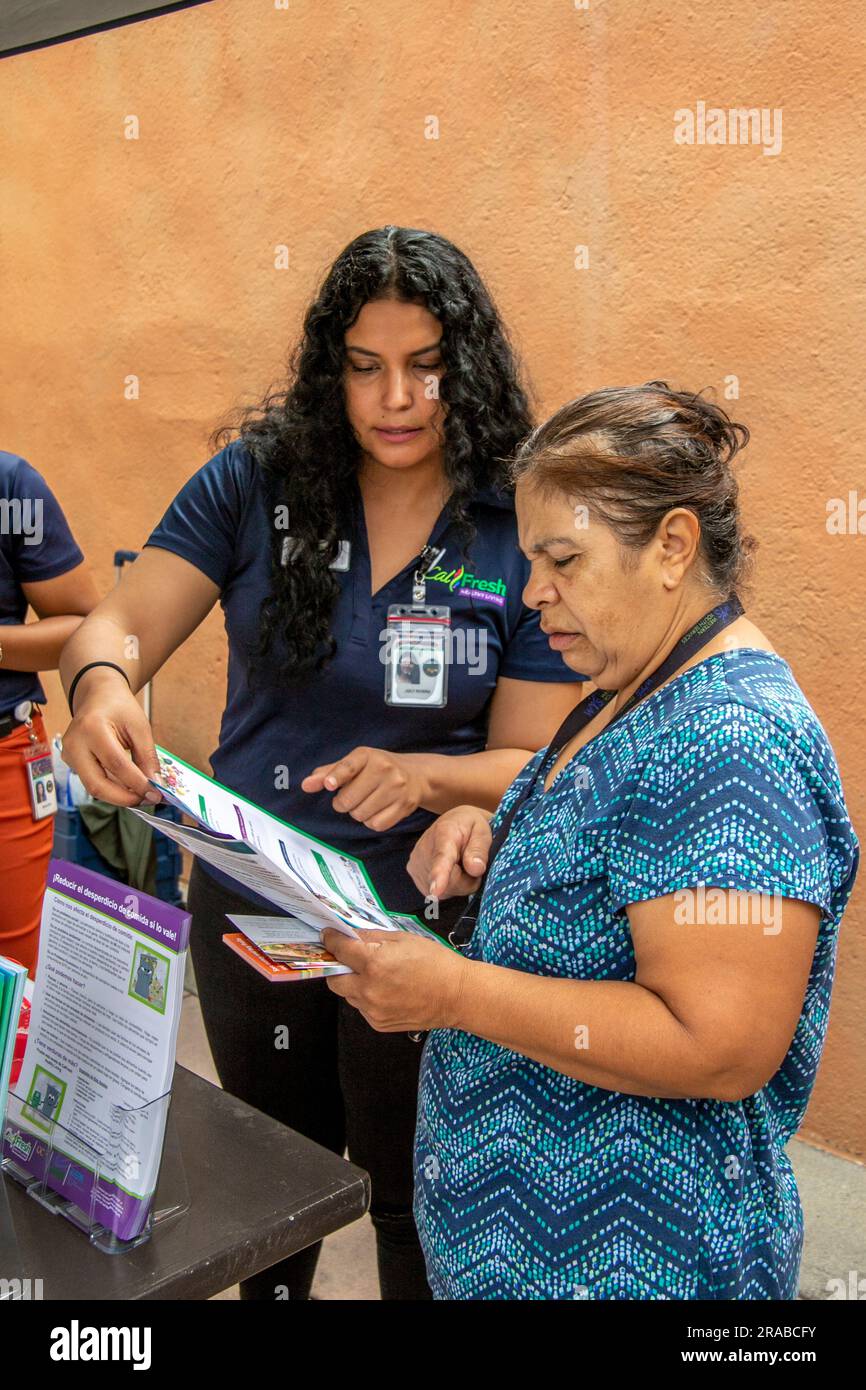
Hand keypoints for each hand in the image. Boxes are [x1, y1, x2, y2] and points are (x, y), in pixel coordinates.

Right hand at [60, 670, 162, 806]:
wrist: (98, 695)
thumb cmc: (119, 707)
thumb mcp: (140, 727)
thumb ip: (147, 757)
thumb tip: (155, 786)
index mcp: (91, 728)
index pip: (116, 764)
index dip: (137, 784)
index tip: (156, 794)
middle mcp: (74, 744)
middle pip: (97, 784)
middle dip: (125, 798)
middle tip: (148, 800)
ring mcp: (69, 755)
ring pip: (94, 787)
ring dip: (120, 796)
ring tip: (142, 794)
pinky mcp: (71, 762)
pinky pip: (93, 781)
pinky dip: (113, 788)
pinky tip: (129, 787)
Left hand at [301, 747, 429, 830]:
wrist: (417, 776)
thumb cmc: (378, 769)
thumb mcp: (355, 764)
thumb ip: (329, 773)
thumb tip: (305, 785)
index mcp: (368, 755)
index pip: (349, 766)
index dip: (336, 777)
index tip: (329, 785)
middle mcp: (384, 769)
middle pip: (348, 799)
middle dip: (343, 803)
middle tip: (350, 797)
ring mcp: (397, 788)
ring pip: (360, 814)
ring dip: (357, 813)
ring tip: (366, 802)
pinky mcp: (404, 805)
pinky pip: (376, 824)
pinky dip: (371, 822)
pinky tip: (377, 810)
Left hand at [322, 928, 468, 1031]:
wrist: (457, 995)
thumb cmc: (435, 963)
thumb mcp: (404, 939)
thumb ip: (373, 937)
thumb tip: (351, 935)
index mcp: (374, 963)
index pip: (339, 949)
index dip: (331, 940)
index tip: (328, 936)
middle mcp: (368, 989)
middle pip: (334, 979)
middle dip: (337, 966)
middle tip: (348, 958)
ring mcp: (372, 1010)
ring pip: (348, 995)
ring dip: (353, 983)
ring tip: (376, 975)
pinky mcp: (379, 1024)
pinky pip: (362, 1008)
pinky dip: (367, 997)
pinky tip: (387, 990)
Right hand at [407, 804, 492, 900]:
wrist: (453, 821)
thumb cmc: (470, 826)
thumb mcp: (483, 831)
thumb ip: (480, 849)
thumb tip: (475, 869)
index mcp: (444, 833)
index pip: (441, 858)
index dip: (439, 876)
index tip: (436, 891)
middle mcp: (424, 848)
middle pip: (449, 882)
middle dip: (467, 881)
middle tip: (473, 864)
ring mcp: (416, 861)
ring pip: (444, 891)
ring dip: (458, 884)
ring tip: (460, 864)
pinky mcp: (413, 872)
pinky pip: (437, 892)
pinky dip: (448, 886)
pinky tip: (450, 871)